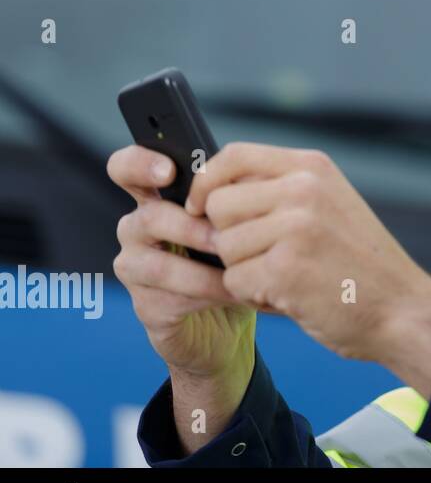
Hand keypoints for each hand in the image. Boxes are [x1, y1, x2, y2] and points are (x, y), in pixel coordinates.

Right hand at [107, 145, 254, 379]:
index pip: (128, 168)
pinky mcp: (146, 306)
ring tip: (237, 270)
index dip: (140, 164)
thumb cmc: (236, 257)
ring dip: (202, 269)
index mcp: (157, 198)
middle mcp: (138, 229)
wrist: (232, 319)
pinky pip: (169, 297)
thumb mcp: (241, 220)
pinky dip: (207, 295)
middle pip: (147, 216)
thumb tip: (250, 172)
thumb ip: (235, 193)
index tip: (169, 171)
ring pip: (157, 264)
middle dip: (189, 226)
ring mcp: (135, 269)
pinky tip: (235, 293)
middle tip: (223, 236)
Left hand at [185, 143, 430, 369]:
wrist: (403, 308)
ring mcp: (295, 228)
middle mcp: (304, 190)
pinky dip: (256, 297)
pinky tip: (291, 297)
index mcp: (313, 168)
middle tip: (269, 257)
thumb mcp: (330, 205)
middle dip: (231, 238)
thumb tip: (213, 193)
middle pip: (219, 206)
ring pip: (224, 247)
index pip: (233, 156)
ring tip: (288, 278)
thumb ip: (281, 190)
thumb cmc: (362, 264)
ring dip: (246, 271)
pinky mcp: (285, 269)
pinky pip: (235, 281)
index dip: (207, 182)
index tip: (201, 207)